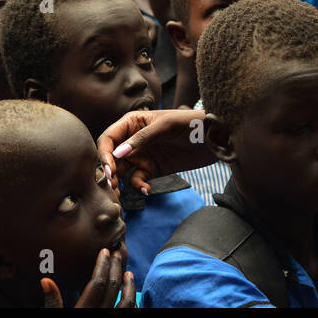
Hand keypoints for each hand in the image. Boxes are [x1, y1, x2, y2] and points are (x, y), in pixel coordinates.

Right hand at [41, 248, 134, 307]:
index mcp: (84, 310)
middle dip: (115, 268)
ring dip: (128, 285)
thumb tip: (45, 280)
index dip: (101, 265)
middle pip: (112, 288)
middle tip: (116, 253)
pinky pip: (130, 313)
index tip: (104, 251)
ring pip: (127, 302)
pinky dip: (133, 302)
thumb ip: (52, 302)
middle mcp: (100, 315)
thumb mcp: (54, 317)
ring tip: (127, 272)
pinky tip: (131, 294)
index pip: (96, 283)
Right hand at [97, 108, 211, 193]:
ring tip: (118, 194)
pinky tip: (147, 190)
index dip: (104, 153)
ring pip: (121, 171)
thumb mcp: (166, 126)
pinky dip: (138, 186)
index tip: (108, 169)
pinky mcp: (152, 169)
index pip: (108, 138)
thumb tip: (117, 154)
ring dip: (117, 183)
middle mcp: (133, 139)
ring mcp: (142, 155)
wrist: (213, 138)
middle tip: (110, 185)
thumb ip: (141, 138)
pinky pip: (138, 180)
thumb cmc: (190, 123)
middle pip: (110, 156)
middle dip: (107, 171)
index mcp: (132, 122)